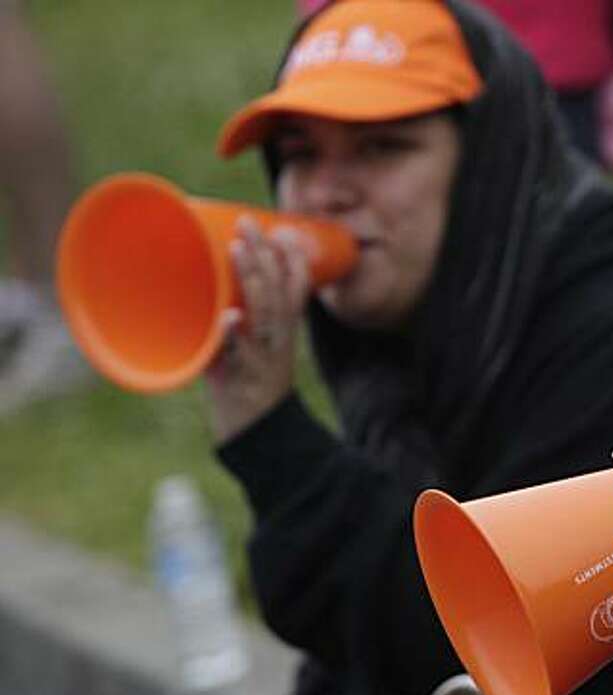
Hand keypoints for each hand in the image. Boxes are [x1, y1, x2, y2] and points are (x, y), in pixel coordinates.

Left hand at [204, 217, 309, 442]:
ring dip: (252, 279)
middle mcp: (277, 342)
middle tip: (249, 222)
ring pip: (264, 314)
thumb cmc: (247, 390)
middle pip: (279, 292)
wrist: (258, 439)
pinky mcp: (242, 378)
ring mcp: (261, 359)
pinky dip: (234, 336)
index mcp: (282, 333)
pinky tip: (229, 317)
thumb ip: (231, 323)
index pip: (296, 290)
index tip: (283, 229)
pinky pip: (238, 355)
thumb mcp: (249, 351)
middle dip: (265, 255)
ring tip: (237, 249)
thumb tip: (201, 291)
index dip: (293, 260)